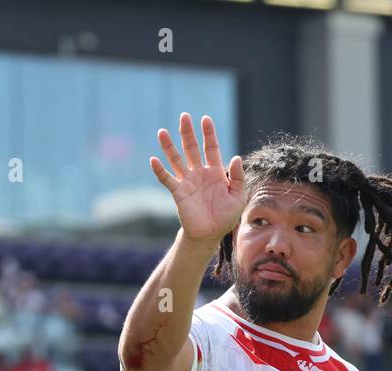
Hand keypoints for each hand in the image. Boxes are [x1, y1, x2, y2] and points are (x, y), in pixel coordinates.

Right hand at [149, 113, 246, 243]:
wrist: (210, 234)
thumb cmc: (226, 216)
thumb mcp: (238, 196)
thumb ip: (237, 178)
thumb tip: (236, 157)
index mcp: (215, 172)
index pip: (211, 148)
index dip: (208, 134)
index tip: (205, 119)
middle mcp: (199, 173)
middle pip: (192, 148)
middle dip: (188, 133)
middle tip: (184, 116)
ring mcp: (187, 181)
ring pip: (176, 160)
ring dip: (169, 146)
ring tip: (162, 132)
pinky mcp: (178, 193)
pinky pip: (167, 179)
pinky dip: (160, 170)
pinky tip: (153, 160)